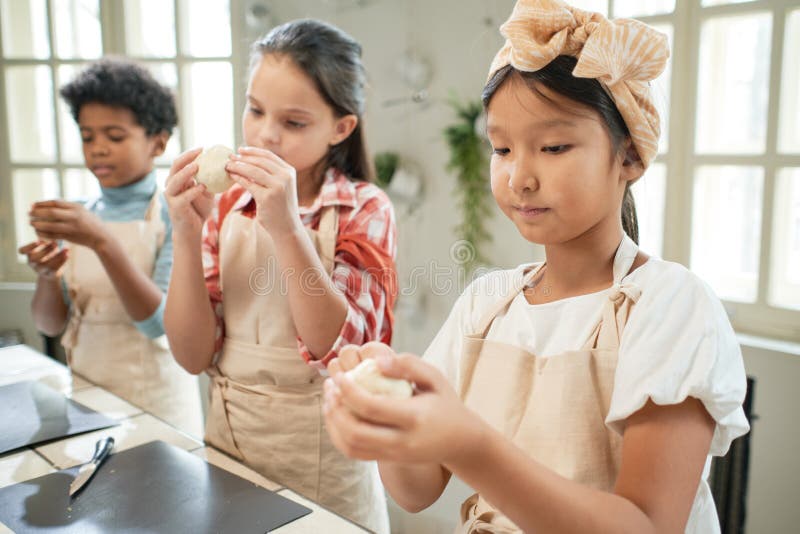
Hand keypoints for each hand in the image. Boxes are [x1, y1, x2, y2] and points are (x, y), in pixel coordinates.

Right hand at [18, 240, 68, 279]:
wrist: (51, 274)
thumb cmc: (47, 256)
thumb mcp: (45, 249)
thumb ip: (47, 243)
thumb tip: (54, 241)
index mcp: (29, 255)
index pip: (22, 251)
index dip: (29, 246)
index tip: (38, 241)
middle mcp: (33, 263)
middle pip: (35, 257)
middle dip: (46, 249)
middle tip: (56, 243)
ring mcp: (41, 270)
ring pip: (46, 264)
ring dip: (57, 255)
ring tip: (65, 249)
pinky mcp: (51, 275)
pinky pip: (56, 268)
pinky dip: (62, 261)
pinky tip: (68, 255)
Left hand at [29, 201, 108, 248]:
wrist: (101, 237)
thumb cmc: (90, 223)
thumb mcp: (81, 211)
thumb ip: (68, 208)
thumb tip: (48, 205)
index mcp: (76, 207)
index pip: (55, 202)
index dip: (41, 203)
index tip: (32, 205)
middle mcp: (74, 216)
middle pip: (51, 212)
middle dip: (37, 212)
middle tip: (28, 213)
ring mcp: (72, 227)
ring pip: (50, 224)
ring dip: (38, 224)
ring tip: (31, 223)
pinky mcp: (70, 236)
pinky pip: (52, 235)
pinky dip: (43, 233)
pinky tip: (38, 232)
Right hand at [165, 147, 213, 236]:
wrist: (192, 229)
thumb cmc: (198, 209)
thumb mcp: (206, 192)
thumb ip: (209, 180)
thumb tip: (223, 166)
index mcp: (178, 179)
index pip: (181, 162)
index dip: (190, 154)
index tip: (203, 148)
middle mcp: (171, 185)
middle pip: (175, 167)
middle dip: (186, 158)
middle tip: (200, 152)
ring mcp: (171, 196)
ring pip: (174, 181)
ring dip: (185, 173)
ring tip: (197, 166)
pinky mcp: (175, 207)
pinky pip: (183, 197)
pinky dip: (192, 191)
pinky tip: (202, 186)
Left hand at [225, 146, 302, 236]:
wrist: (287, 227)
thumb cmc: (281, 206)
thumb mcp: (280, 186)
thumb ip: (271, 173)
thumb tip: (250, 160)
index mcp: (289, 171)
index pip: (268, 155)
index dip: (253, 151)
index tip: (240, 149)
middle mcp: (285, 177)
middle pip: (260, 161)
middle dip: (243, 158)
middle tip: (229, 157)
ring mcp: (277, 187)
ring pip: (253, 171)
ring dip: (238, 166)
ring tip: (227, 165)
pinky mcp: (267, 197)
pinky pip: (249, 184)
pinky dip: (238, 178)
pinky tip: (231, 176)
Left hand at [323, 343, 483, 465]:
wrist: (460, 441)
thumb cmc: (446, 403)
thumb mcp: (435, 378)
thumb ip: (409, 365)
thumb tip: (377, 361)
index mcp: (415, 418)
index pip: (372, 408)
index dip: (349, 391)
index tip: (340, 375)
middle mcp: (402, 442)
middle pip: (356, 433)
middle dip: (336, 409)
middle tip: (330, 386)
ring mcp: (394, 455)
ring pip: (351, 446)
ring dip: (333, 423)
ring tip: (329, 398)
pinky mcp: (388, 460)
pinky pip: (355, 453)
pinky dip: (338, 435)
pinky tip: (337, 414)